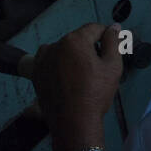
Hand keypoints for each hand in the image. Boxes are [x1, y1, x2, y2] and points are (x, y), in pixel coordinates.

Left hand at [32, 23, 122, 150]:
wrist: (74, 122)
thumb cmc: (93, 96)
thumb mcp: (113, 66)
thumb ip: (113, 42)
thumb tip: (113, 28)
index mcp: (75, 41)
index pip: (94, 28)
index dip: (106, 36)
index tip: (110, 47)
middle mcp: (55, 46)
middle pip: (78, 39)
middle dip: (89, 48)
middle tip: (99, 67)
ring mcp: (43, 60)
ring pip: (63, 50)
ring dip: (72, 55)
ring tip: (82, 75)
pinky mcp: (37, 74)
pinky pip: (49, 61)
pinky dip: (58, 65)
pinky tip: (68, 78)